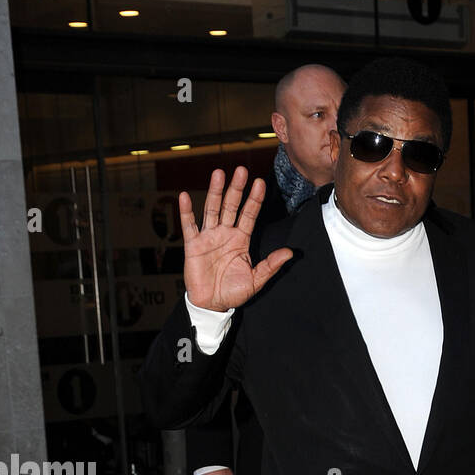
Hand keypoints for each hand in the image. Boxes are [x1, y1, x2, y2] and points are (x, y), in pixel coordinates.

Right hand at [179, 167, 293, 311]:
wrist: (213, 304)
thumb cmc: (233, 292)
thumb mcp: (256, 280)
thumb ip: (271, 265)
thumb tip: (290, 253)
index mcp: (241, 239)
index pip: (249, 214)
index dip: (254, 199)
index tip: (260, 183)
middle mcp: (225, 233)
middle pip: (231, 206)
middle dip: (236, 189)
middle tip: (241, 170)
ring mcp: (209, 237)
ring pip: (212, 209)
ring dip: (215, 192)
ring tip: (219, 173)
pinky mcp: (193, 244)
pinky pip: (189, 225)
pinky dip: (186, 211)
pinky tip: (184, 196)